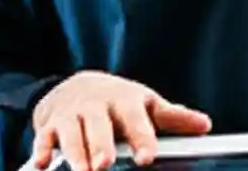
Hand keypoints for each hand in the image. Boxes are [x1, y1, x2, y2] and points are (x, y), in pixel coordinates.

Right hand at [30, 71, 211, 170]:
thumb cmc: (118, 101)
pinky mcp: (50, 125)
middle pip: (97, 125)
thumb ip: (172, 117)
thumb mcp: (145, 103)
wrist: (76, 84)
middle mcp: (95, 106)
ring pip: (70, 134)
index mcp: (124, 101)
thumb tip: (204, 125)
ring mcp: (71, 115)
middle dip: (100, 145)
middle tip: (105, 164)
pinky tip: (42, 165)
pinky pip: (44, 138)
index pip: (134, 119)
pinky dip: (42, 150)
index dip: (141, 138)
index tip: (146, 157)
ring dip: (74, 153)